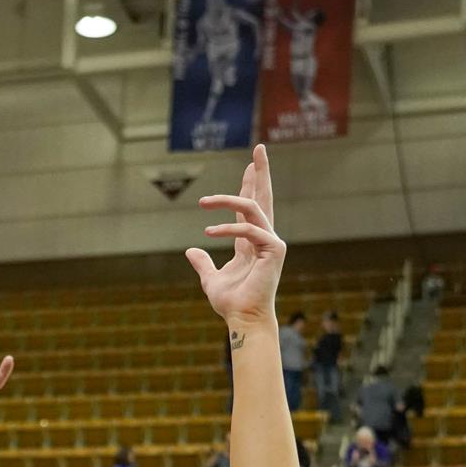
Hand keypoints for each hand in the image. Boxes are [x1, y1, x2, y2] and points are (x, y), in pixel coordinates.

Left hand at [184, 145, 286, 330]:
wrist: (241, 319)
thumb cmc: (231, 302)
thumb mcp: (211, 279)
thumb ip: (203, 263)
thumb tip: (191, 250)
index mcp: (251, 241)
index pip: (249, 206)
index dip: (249, 184)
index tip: (248, 164)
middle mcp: (264, 237)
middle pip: (264, 197)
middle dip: (261, 172)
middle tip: (258, 147)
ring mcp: (271, 242)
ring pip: (252, 207)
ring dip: (228, 199)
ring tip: (204, 201)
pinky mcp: (274, 249)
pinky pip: (249, 229)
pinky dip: (228, 229)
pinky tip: (208, 232)